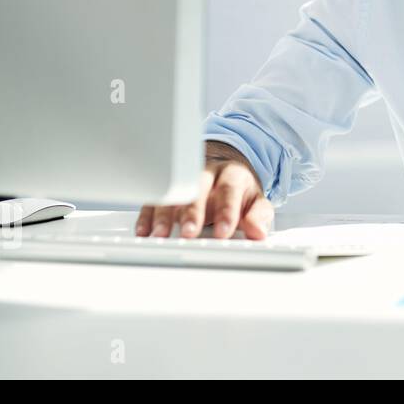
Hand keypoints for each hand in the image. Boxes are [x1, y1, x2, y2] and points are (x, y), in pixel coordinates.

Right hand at [135, 141, 273, 239]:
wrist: (222, 169)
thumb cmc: (238, 190)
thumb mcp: (255, 200)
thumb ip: (259, 215)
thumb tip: (258, 232)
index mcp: (231, 175)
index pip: (230, 190)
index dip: (226, 211)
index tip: (223, 232)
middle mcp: (206, 175)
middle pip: (197, 189)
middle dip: (192, 212)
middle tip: (189, 233)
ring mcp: (184, 181)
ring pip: (172, 194)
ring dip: (165, 216)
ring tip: (161, 235)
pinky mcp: (167, 189)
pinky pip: (154, 201)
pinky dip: (147, 216)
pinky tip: (144, 230)